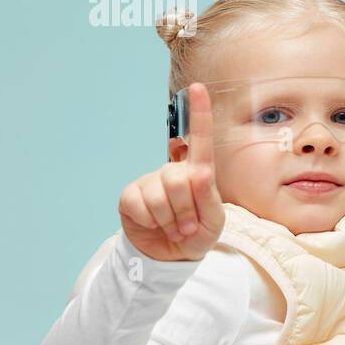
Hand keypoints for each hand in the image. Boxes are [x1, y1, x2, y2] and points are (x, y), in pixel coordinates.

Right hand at [117, 82, 225, 260]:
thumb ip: (209, 197)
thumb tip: (201, 171)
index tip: (197, 87)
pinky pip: (140, 205)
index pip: (200, 141)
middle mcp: (173, 171)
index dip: (199, 113)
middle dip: (186, 210)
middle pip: (178, 179)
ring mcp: (149, 181)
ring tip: (175, 228)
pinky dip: (151, 222)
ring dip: (170, 220)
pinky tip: (155, 225)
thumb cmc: (198, 234)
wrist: (170, 257)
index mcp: (198, 173)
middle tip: (189, 226)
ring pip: (159, 196)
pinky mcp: (130, 195)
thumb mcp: (214, 221)